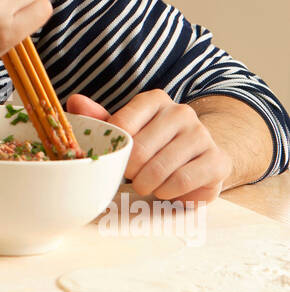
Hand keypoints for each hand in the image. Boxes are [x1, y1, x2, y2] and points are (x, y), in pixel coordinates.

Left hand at [67, 89, 232, 203]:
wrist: (198, 158)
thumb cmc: (154, 144)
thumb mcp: (126, 130)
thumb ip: (100, 118)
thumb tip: (75, 101)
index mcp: (155, 100)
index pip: (122, 125)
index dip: (116, 150)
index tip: (119, 157)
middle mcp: (181, 112)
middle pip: (140, 150)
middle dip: (131, 172)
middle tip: (133, 176)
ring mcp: (202, 135)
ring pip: (161, 168)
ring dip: (148, 184)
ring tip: (148, 183)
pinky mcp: (216, 159)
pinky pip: (182, 181)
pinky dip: (168, 191)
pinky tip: (166, 189)